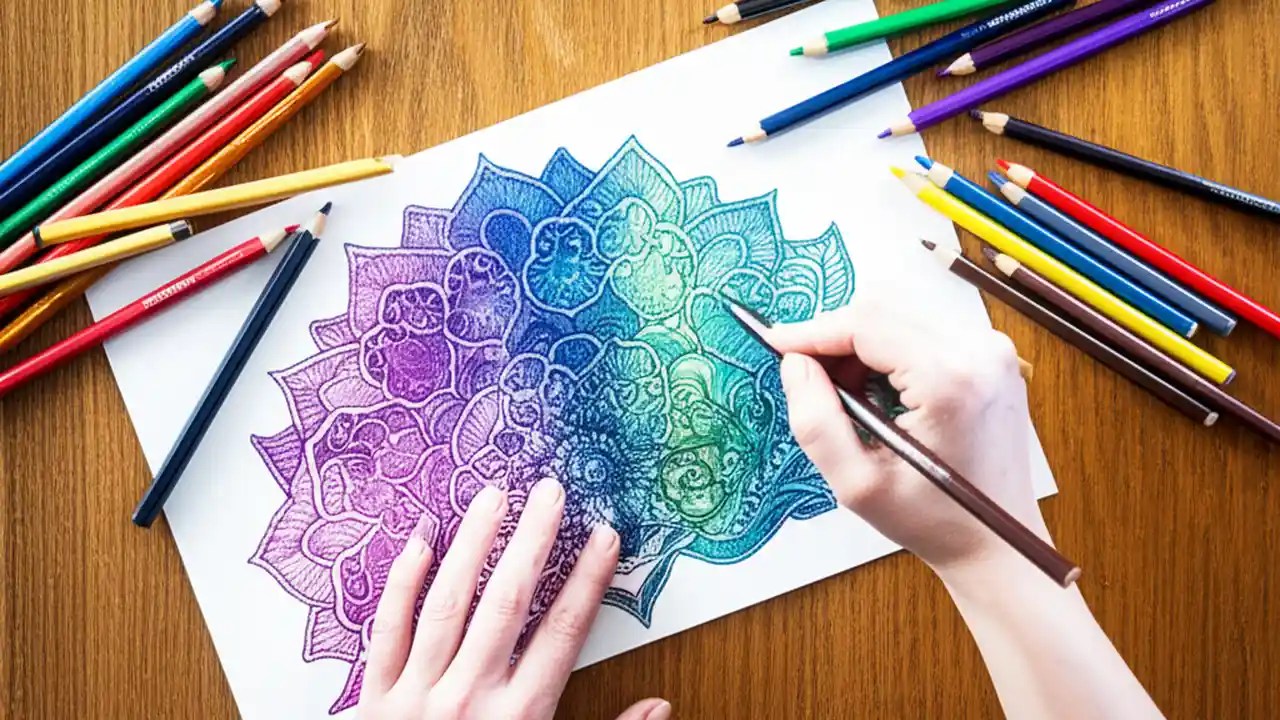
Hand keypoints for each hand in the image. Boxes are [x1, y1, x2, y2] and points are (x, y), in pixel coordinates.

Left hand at [357, 479, 669, 719]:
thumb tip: (661, 708)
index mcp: (520, 718)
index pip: (563, 633)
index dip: (587, 580)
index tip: (604, 536)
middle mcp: (470, 698)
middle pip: (507, 604)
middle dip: (532, 543)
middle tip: (549, 491)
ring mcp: (417, 695)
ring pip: (447, 604)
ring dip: (473, 546)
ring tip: (492, 497)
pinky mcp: (374, 700)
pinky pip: (387, 632)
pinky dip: (399, 585)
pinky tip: (418, 542)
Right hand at [767, 297, 1050, 572]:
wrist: (999, 541)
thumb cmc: (933, 521)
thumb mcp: (857, 484)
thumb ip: (815, 421)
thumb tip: (793, 363)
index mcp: (950, 379)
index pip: (865, 323)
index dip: (812, 331)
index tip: (775, 344)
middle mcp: (979, 351)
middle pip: (883, 307)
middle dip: (836, 335)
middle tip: (810, 378)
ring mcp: (991, 348)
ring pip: (901, 311)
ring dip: (862, 340)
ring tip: (847, 390)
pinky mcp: (993, 354)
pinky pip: (925, 326)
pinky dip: (890, 345)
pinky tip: (879, 387)